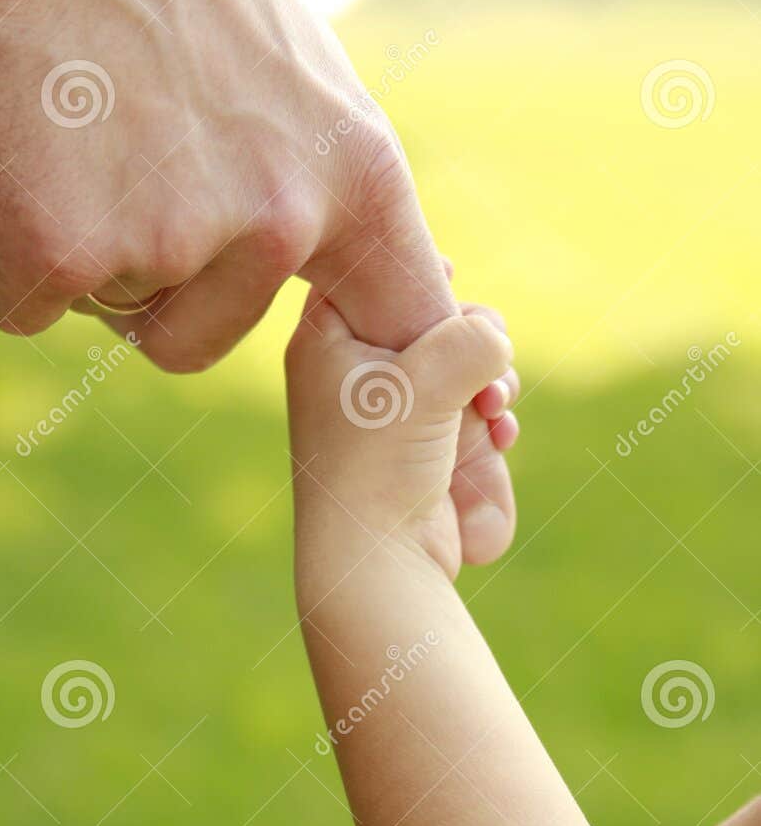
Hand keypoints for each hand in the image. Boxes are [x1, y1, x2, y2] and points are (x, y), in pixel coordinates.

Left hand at [286, 294, 517, 582]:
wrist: (379, 561)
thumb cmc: (379, 466)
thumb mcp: (426, 381)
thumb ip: (471, 337)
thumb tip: (494, 340)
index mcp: (326, 343)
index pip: (362, 274)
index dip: (405, 264)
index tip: (446, 268)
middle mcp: (353, 373)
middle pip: (425, 315)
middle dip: (473, 336)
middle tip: (489, 362)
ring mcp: (391, 412)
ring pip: (457, 363)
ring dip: (490, 379)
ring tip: (493, 409)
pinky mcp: (424, 448)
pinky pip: (468, 410)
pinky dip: (490, 419)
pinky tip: (499, 435)